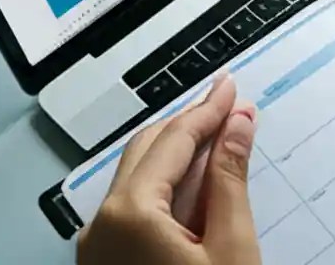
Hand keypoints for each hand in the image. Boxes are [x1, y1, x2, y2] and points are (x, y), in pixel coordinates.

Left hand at [77, 74, 259, 264]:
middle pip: (148, 151)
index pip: (174, 140)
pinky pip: (134, 211)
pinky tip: (200, 191)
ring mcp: (97, 244)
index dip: (208, 110)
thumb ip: (230, 182)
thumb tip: (236, 125)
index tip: (231, 88)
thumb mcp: (230, 249)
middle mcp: (102, 222)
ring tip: (223, 145)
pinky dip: (167, 193)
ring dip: (181, 160)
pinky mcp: (104, 261)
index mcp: (130, 213)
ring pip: (141, 180)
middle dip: (192, 128)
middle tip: (231, 111)